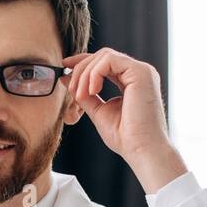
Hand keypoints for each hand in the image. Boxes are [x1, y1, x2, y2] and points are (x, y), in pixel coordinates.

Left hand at [63, 48, 187, 193]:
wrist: (142, 150)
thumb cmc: (125, 137)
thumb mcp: (98, 112)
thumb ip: (84, 94)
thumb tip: (65, 78)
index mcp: (131, 81)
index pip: (104, 62)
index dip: (83, 61)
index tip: (64, 66)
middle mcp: (138, 73)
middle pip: (102, 56)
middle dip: (81, 70)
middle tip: (73, 92)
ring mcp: (141, 71)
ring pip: (104, 56)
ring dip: (85, 74)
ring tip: (81, 95)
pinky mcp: (141, 72)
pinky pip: (109, 60)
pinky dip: (94, 73)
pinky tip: (92, 91)